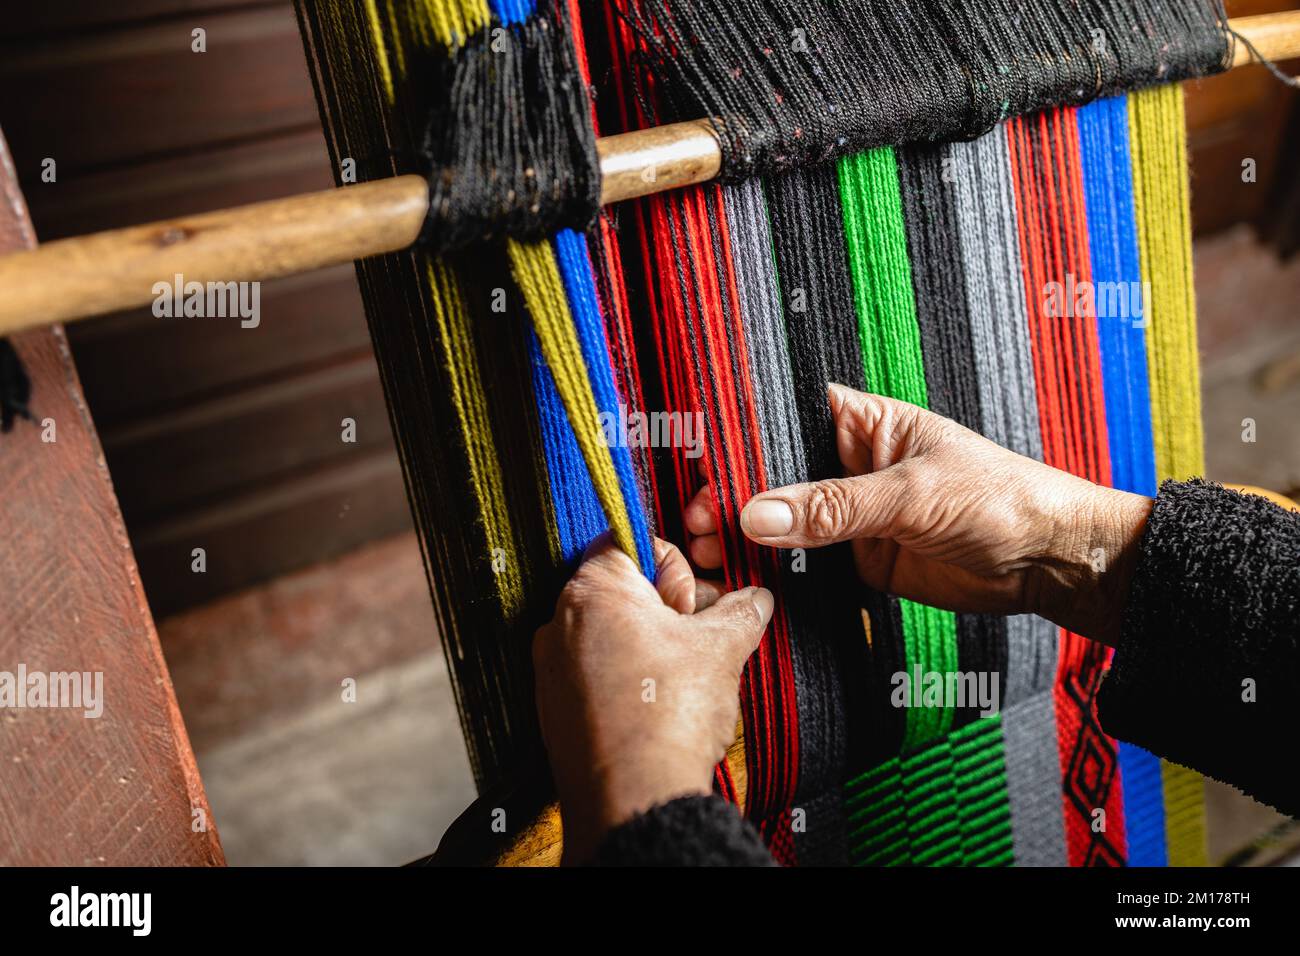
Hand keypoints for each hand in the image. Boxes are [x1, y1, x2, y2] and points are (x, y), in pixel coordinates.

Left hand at [533, 533, 773, 863]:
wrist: (635, 802)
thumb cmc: (668, 716)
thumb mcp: (721, 648)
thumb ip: (740, 611)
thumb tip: (755, 598)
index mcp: (592, 590)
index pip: (630, 540)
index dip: (673, 564)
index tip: (696, 597)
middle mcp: (558, 622)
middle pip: (623, 590)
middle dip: (668, 609)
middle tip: (700, 639)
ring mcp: (551, 669)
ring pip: (611, 634)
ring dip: (650, 646)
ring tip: (685, 679)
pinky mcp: (554, 710)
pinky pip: (595, 674)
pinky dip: (628, 680)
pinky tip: (660, 706)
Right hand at [685, 384, 1151, 645]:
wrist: (1050, 561)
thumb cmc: (1001, 498)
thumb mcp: (914, 495)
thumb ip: (836, 507)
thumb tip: (760, 514)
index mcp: (863, 423)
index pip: (783, 413)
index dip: (740, 432)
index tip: (699, 455)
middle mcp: (847, 465)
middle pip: (771, 472)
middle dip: (730, 491)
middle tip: (697, 516)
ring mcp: (848, 515)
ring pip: (778, 519)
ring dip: (742, 533)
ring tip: (705, 548)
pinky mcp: (855, 559)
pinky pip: (800, 562)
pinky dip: (769, 570)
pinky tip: (738, 574)